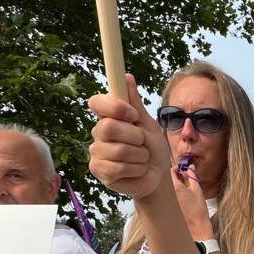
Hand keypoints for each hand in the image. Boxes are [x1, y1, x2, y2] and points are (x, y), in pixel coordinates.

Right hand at [87, 75, 170, 199]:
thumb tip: (127, 77)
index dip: (115, 107)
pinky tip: (137, 170)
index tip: (133, 116)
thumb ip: (135, 104)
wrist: (157, 176)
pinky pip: (117, 167)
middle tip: (143, 143)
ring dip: (139, 155)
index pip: (96, 102)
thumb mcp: (148, 124)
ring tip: (142, 159)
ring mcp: (96, 152)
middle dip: (134, 136)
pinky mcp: (98, 170)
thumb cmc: (152, 148)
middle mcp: (98, 133)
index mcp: (109, 117)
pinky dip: (135, 169)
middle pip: (108, 127)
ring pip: (118, 150)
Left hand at [170, 166, 211, 238]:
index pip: (170, 171)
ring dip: (171, 186)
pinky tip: (180, 199)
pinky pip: (165, 197)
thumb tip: (191, 168)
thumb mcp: (197, 191)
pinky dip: (170, 195)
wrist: (196, 229)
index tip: (182, 170)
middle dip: (173, 177)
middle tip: (182, 178)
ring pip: (165, 188)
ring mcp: (164, 201)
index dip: (176, 169)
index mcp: (175, 187)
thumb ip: (193, 177)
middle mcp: (166, 194)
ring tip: (182, 189)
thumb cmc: (198, 212)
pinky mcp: (164, 208)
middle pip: (166, 180)